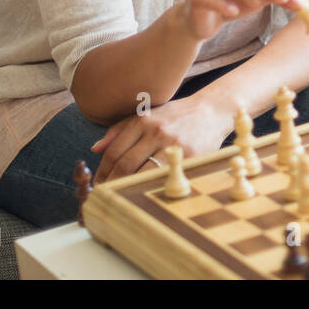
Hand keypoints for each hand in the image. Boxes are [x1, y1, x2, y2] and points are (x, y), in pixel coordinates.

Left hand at [90, 93, 232, 183]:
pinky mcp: (191, 157)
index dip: (103, 171)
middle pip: (126, 165)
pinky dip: (152, 188)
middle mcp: (157, 132)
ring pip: (143, 174)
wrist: (212, 111)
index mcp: (143, 121)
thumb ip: (119, 130)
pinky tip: (146, 193)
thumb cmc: (176, 116)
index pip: (114, 151)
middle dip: (111, 183)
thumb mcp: (147, 115)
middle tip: (105, 195)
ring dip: (129, 188)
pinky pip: (165, 177)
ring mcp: (174, 145)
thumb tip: (95, 149)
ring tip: (121, 197)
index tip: (98, 183)